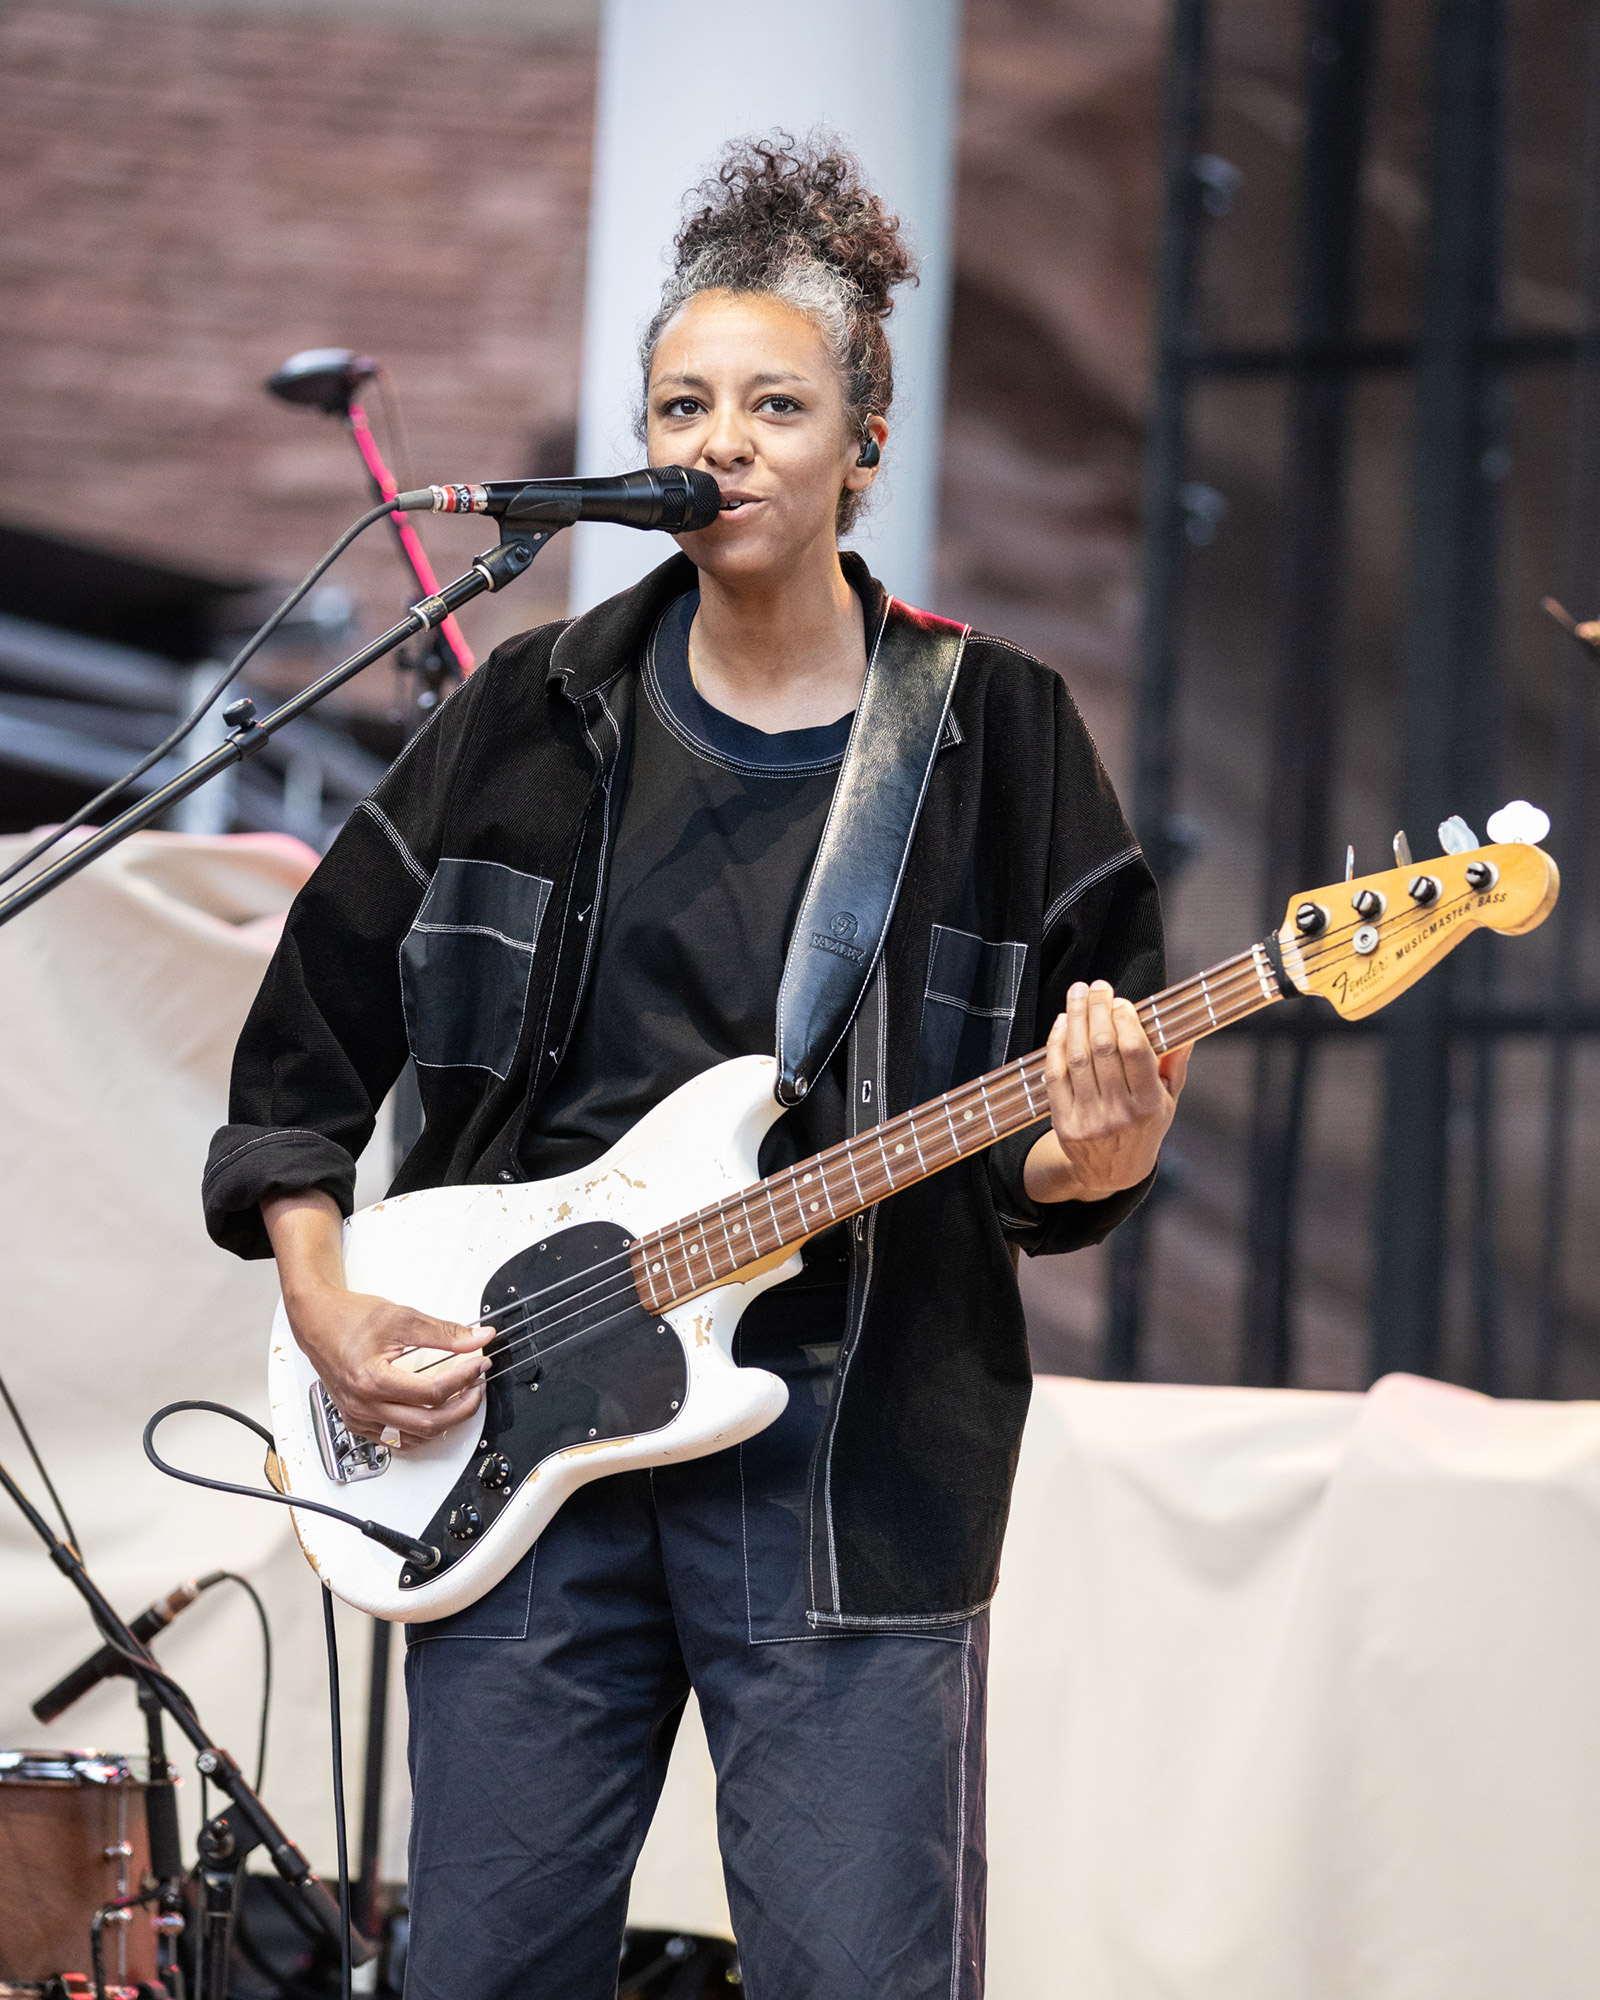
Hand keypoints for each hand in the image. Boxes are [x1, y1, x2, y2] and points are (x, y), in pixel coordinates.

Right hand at [285, 1283, 490, 1448]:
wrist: (317, 1323)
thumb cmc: (350, 1319)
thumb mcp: (401, 1318)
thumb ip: (443, 1332)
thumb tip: (478, 1339)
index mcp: (372, 1380)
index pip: (433, 1392)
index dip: (464, 1379)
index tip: (479, 1364)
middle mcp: (363, 1406)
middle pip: (428, 1423)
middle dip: (462, 1407)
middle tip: (478, 1387)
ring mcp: (359, 1417)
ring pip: (414, 1437)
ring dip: (444, 1422)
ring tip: (461, 1397)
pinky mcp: (358, 1422)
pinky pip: (396, 1439)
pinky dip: (420, 1430)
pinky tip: (434, 1412)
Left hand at [1022, 980, 1190, 1205]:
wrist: (1112, 1174)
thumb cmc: (1144, 1129)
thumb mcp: (1168, 1102)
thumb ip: (1174, 1066)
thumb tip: (1185, 1032)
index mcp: (1148, 1105)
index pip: (1135, 1052)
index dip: (1124, 1020)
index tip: (1120, 1001)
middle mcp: (1118, 1112)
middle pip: (1103, 1048)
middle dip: (1097, 1010)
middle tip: (1096, 987)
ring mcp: (1088, 1118)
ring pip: (1077, 1058)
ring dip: (1075, 1019)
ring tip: (1077, 994)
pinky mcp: (1063, 1121)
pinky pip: (1055, 1075)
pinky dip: (1056, 1044)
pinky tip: (1063, 1023)